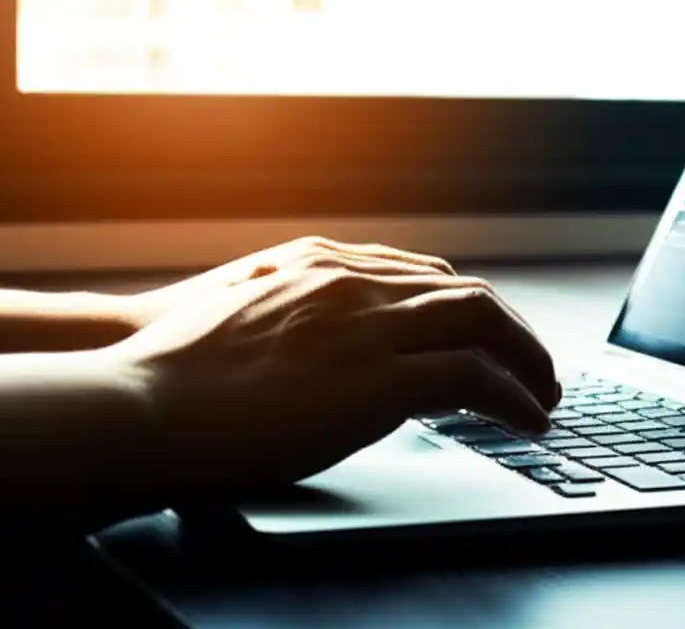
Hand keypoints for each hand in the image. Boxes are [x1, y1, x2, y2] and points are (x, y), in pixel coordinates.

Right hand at [108, 247, 560, 493]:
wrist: (139, 398)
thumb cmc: (174, 367)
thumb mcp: (245, 312)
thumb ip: (299, 313)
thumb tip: (330, 344)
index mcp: (326, 265)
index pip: (427, 275)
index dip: (469, 308)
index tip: (489, 334)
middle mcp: (356, 283)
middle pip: (467, 293)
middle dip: (512, 331)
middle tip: (535, 366)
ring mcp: (369, 327)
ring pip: (482, 325)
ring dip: (527, 361)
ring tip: (545, 395)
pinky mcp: (377, 380)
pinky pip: (474, 379)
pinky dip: (514, 397)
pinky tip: (529, 420)